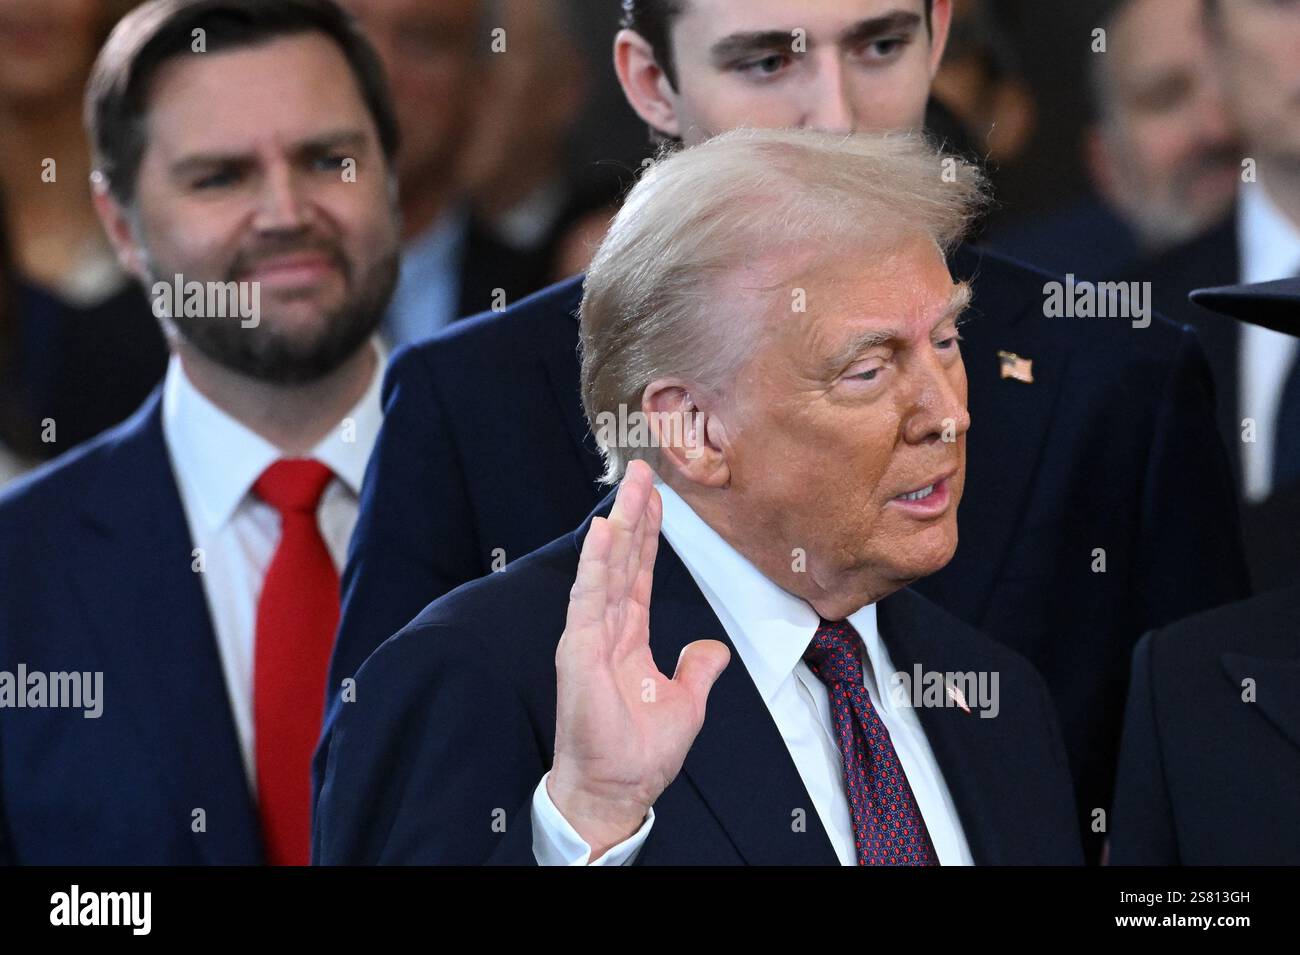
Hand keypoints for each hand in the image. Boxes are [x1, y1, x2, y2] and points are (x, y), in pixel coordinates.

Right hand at [548, 460, 729, 857]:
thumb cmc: (638, 754)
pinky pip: (590, 597)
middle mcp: (605, 629)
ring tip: (629, 485)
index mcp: (628, 638)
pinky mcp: (579, 650)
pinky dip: (597, 562)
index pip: (638, 574)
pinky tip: (605, 530)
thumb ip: (697, 669)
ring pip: (606, 568)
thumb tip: (711, 649)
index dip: (648, 536)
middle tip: (641, 471)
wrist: (617, 789)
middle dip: (633, 514)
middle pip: (622, 560)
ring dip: (618, 525)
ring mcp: (589, 636)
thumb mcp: (685, 703)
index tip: (656, 498)